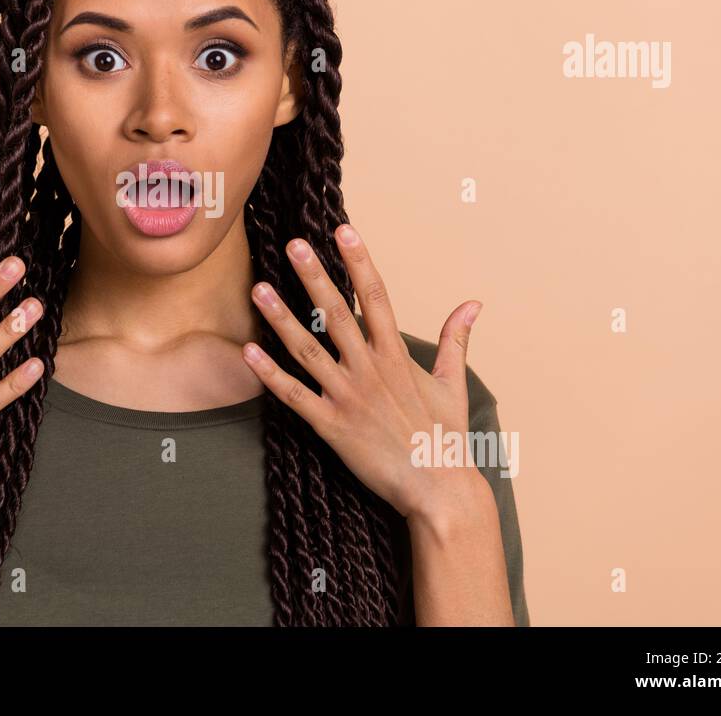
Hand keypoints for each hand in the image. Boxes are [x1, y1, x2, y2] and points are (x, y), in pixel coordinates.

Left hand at [241, 223, 485, 523]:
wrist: (439, 489)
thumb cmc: (446, 437)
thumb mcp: (454, 383)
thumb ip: (456, 339)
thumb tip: (473, 304)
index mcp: (396, 355)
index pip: (376, 296)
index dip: (359, 261)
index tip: (343, 231)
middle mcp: (370, 369)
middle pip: (336, 314)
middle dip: (314, 276)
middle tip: (293, 245)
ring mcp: (348, 396)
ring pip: (308, 349)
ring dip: (281, 318)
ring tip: (258, 288)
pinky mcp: (332, 426)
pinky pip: (295, 396)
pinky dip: (270, 374)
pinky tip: (248, 351)